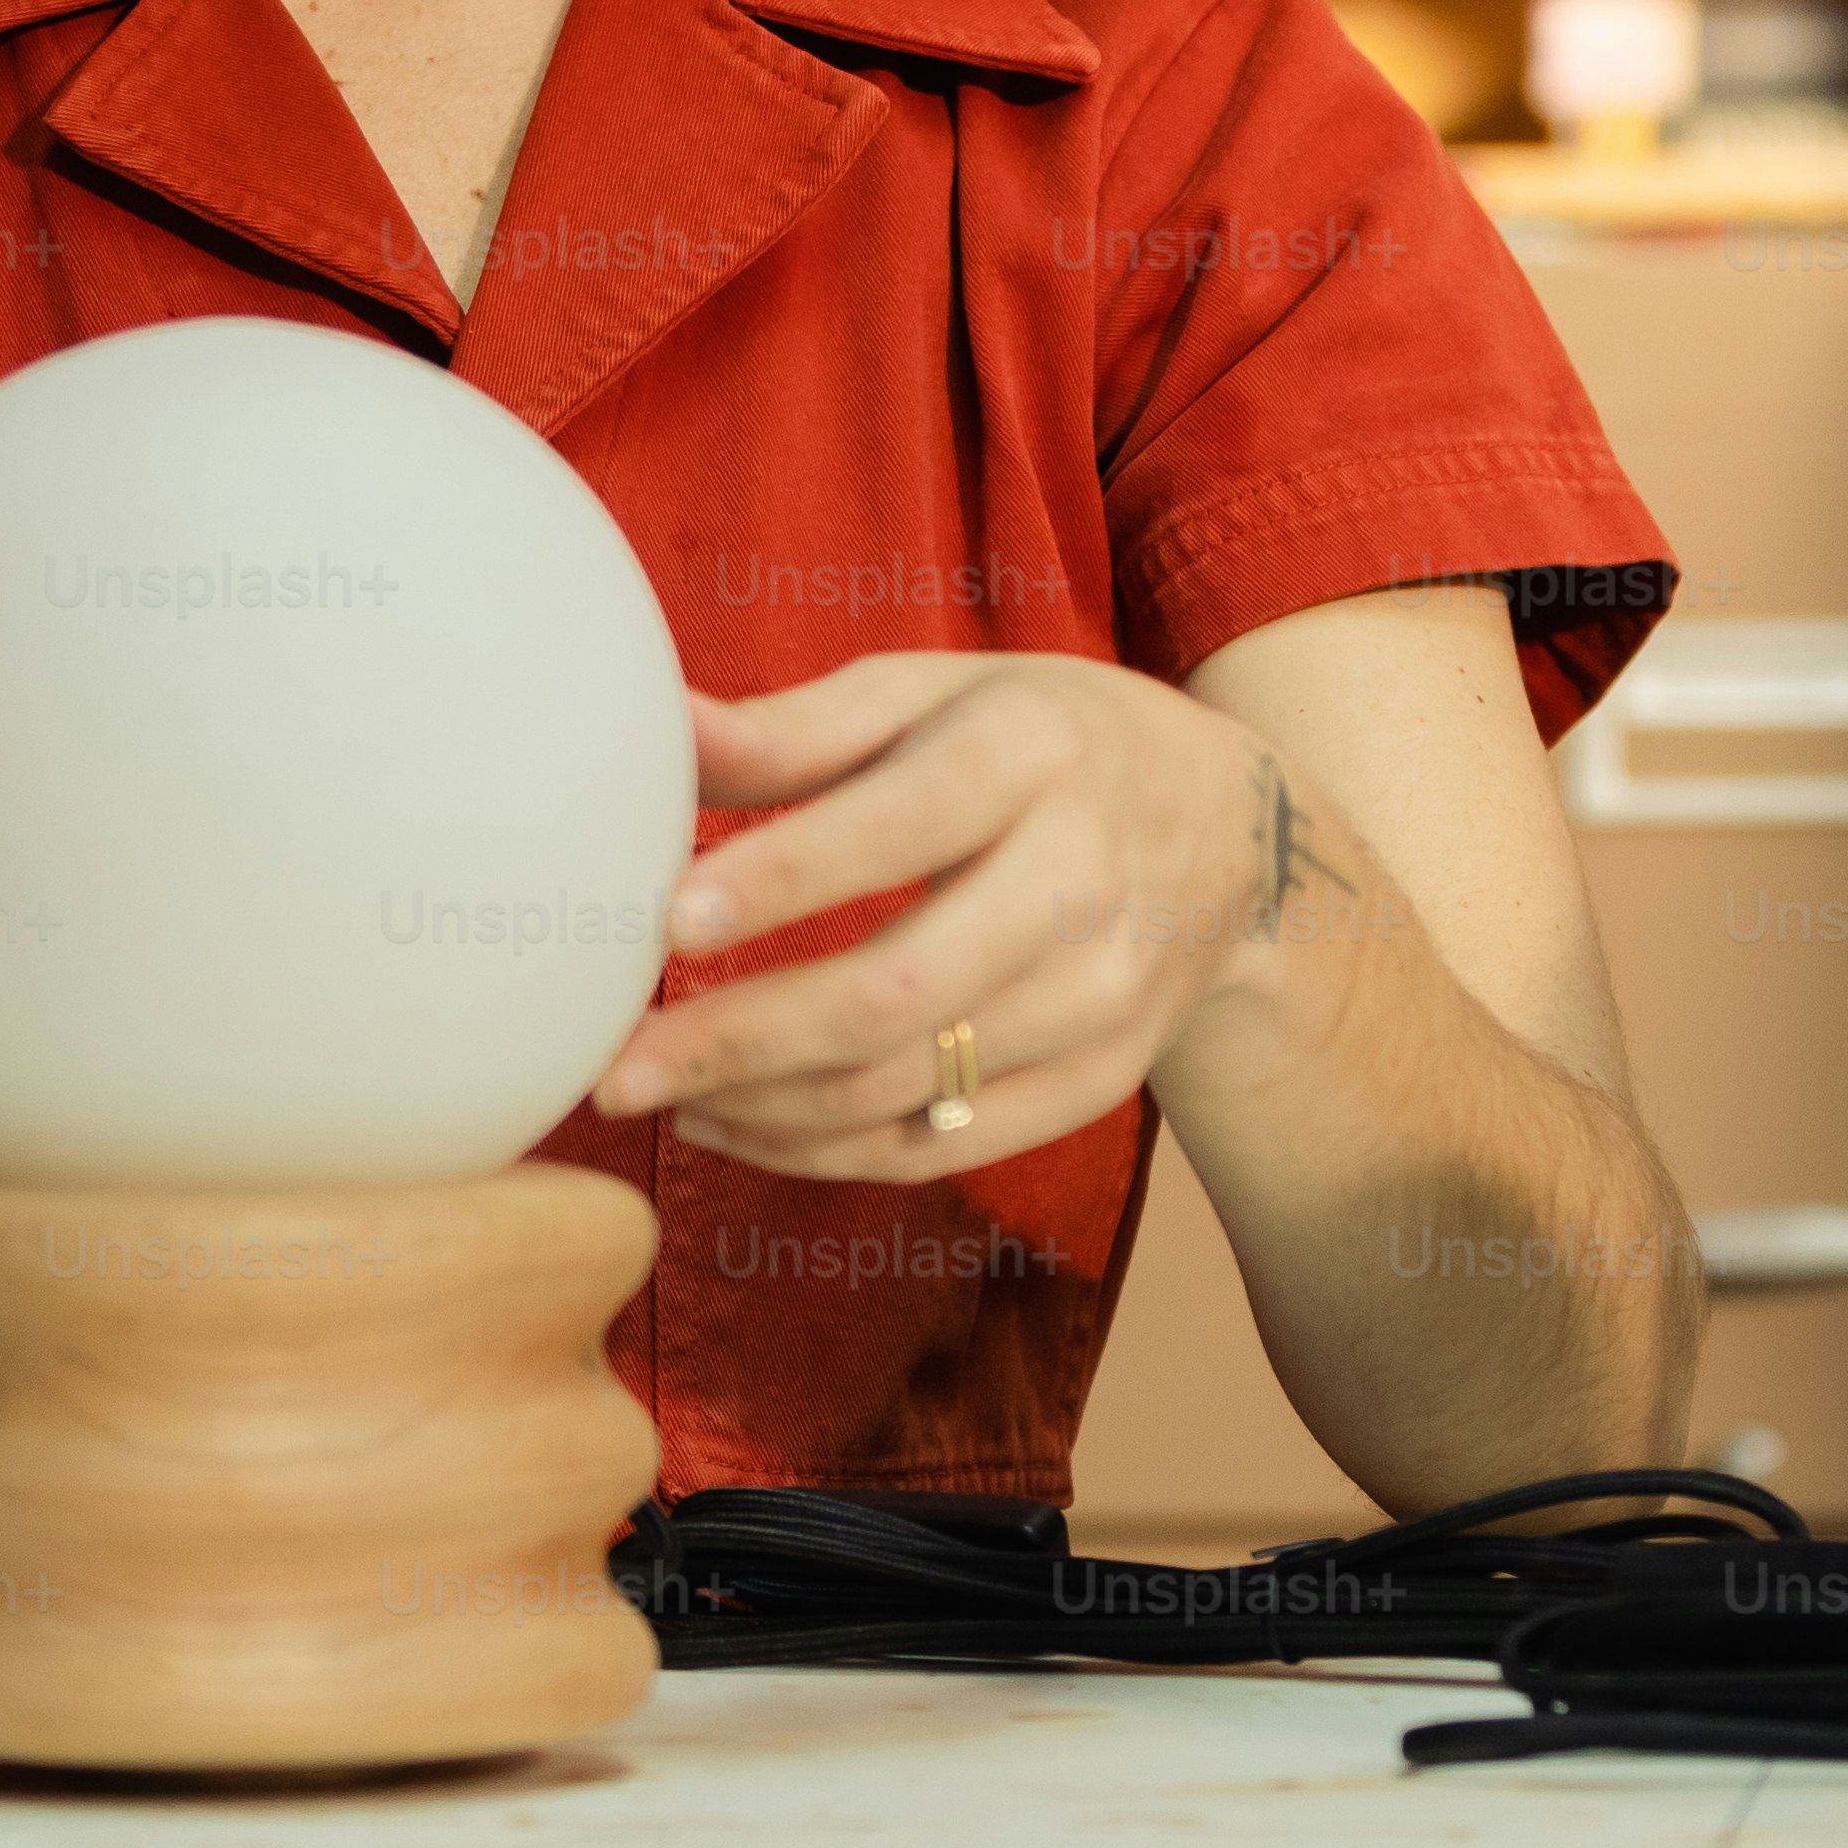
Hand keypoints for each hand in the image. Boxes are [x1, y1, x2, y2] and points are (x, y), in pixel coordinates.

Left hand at [584, 654, 1354, 1178]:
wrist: (1231, 831)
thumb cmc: (1042, 741)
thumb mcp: (938, 694)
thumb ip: (798, 727)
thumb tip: (654, 729)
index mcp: (1034, 752)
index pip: (902, 825)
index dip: (786, 878)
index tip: (667, 920)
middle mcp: (1085, 878)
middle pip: (901, 992)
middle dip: (744, 1041)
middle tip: (616, 1070)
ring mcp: (1103, 996)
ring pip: (911, 1087)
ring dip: (763, 1109)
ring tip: (655, 1096)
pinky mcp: (1100, 1080)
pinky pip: (945, 1146)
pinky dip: (824, 1153)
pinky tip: (735, 1127)